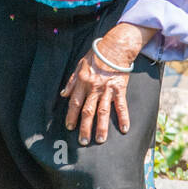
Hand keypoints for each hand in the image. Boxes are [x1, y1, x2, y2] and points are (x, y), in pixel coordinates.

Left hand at [61, 23, 153, 144]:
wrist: (114, 47)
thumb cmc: (96, 56)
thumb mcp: (79, 65)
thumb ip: (71, 81)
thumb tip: (63, 94)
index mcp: (82, 82)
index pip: (74, 102)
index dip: (71, 116)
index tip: (69, 127)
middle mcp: (93, 88)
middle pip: (87, 111)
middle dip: (84, 127)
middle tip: (83, 141)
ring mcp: (107, 89)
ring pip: (103, 111)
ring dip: (101, 127)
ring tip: (100, 140)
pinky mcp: (119, 89)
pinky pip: (121, 105)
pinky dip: (123, 117)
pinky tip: (125, 129)